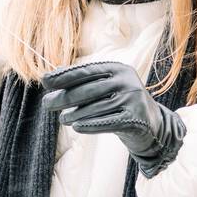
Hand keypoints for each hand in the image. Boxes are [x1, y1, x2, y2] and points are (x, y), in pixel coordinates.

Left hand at [40, 60, 185, 178]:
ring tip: (62, 119)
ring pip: (96, 108)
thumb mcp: (105, 87)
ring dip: (75, 114)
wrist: (152, 124)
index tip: (45, 81)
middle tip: (46, 104)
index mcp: (118, 69)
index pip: (86, 71)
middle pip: (89, 90)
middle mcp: (127, 81)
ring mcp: (133, 100)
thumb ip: (82, 80)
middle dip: (64, 97)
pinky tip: (76, 127)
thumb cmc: (120, 103)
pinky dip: (90, 125)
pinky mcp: (135, 119)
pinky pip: (108, 123)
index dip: (64, 76)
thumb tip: (52, 74)